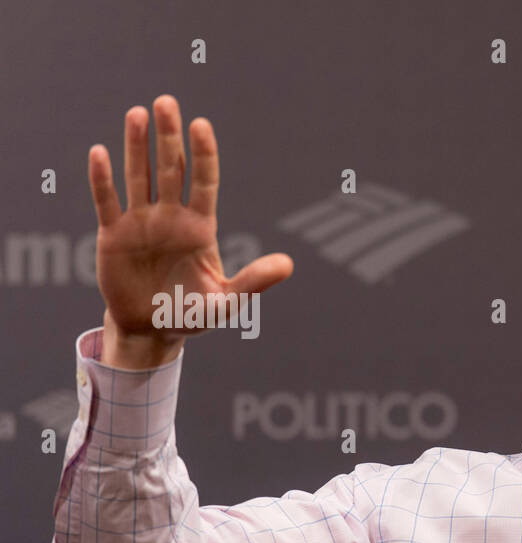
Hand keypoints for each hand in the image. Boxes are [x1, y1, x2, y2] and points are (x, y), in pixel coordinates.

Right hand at [89, 94, 292, 366]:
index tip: (201, 125)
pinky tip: (100, 153)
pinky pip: (107, 202)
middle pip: (170, 169)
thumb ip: (255, 282)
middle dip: (168, 137)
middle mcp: (170, 217)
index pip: (204, 182)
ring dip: (137, 146)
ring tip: (138, 113)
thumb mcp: (228, 302)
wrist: (153, 330)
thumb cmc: (192, 313)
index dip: (203, 154)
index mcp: (200, 227)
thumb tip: (288, 264)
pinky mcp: (113, 235)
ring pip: (139, 176)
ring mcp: (141, 222)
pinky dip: (103, 179)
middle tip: (167, 101)